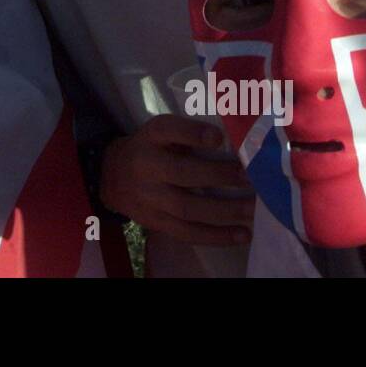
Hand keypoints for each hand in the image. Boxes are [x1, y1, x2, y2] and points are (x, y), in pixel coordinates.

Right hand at [100, 115, 253, 245]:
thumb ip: (189, 133)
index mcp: (150, 137)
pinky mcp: (155, 222)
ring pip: (187, 208)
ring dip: (225, 211)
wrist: (111, 176)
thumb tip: (235, 140)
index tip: (218, 137)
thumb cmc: (150, 149)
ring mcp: (149, 198)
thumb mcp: (161, 132)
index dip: (192, 133)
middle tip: (250, 177)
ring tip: (253, 209)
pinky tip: (242, 234)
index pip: (167, 130)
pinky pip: (187, 232)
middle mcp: (145, 166)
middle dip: (218, 176)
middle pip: (181, 173)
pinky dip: (216, 236)